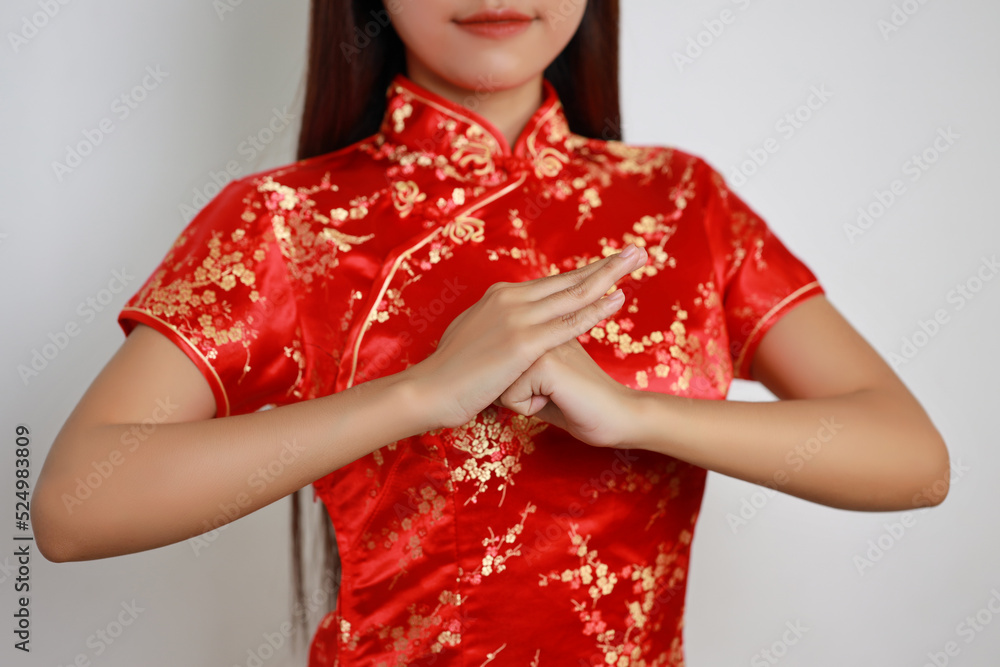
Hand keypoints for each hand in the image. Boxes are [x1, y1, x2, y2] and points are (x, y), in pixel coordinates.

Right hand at [408, 243, 648, 428]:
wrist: (427, 391)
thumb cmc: (448, 375)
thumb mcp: (472, 340)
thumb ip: (493, 330)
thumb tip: (504, 334)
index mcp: (500, 297)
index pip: (553, 284)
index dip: (584, 274)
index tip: (610, 265)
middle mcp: (511, 298)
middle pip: (569, 279)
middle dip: (607, 264)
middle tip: (637, 250)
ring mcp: (517, 317)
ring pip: (574, 293)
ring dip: (610, 275)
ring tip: (639, 260)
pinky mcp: (523, 341)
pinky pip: (568, 322)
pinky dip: (596, 309)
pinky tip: (618, 300)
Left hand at [491, 337, 640, 448]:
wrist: (615, 418)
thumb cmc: (575, 403)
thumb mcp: (537, 380)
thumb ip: (514, 367)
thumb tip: (482, 372)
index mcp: (535, 324)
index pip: (494, 356)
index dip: (509, 381)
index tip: (538, 384)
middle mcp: (536, 325)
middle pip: (492, 368)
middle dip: (510, 390)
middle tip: (546, 393)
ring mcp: (542, 340)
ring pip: (499, 382)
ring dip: (521, 399)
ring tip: (552, 395)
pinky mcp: (546, 362)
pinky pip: (510, 396)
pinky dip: (529, 409)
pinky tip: (556, 400)